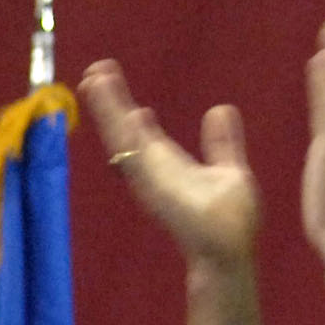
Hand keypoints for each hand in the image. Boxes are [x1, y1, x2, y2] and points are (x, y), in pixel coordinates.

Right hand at [77, 61, 259, 274]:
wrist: (229, 253)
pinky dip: (133, 141)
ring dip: (110, 112)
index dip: (122, 103)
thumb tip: (220, 108)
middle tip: (94, 71)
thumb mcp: (229, 171)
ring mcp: (152, 181)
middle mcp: (153, 170)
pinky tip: (131, 115)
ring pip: (124, 140)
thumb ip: (222, 142)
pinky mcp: (159, 193)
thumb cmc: (230, 222)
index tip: (106, 76)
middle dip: (108, 101)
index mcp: (166, 163)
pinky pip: (141, 162)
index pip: (138, 127)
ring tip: (95, 81)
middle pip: (123, 129)